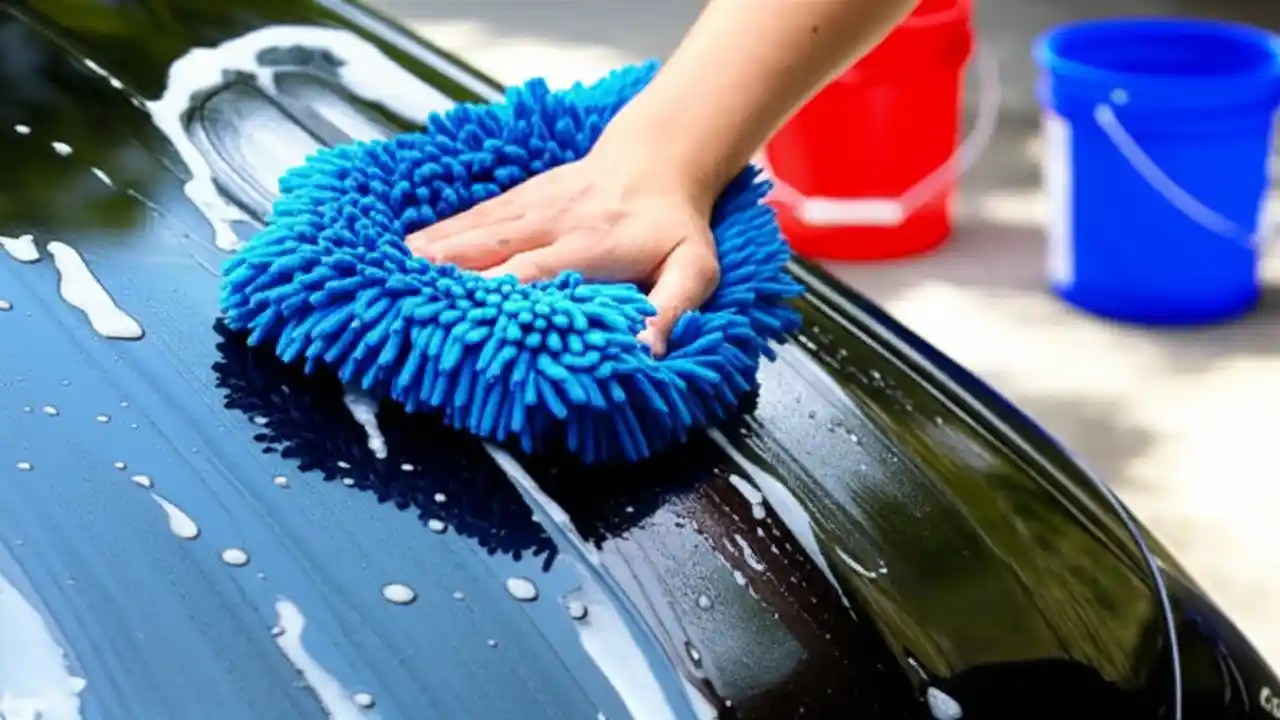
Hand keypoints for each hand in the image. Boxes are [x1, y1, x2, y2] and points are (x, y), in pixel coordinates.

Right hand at [405, 151, 720, 356]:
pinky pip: (472, 216)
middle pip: (490, 249)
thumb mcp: (694, 270)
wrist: (659, 159)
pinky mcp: (518, 198)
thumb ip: (673, 309)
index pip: (535, 272)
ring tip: (387, 273)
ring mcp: (530, 206)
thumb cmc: (675, 225)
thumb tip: (646, 352)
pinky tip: (405, 249)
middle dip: (447, 274)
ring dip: (431, 253)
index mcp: (590, 246)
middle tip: (402, 297)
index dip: (497, 292)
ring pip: (472, 229)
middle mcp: (552, 223)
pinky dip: (437, 233)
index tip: (461, 314)